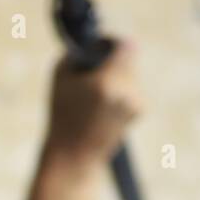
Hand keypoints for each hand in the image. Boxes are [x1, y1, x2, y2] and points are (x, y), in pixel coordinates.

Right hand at [42, 38, 141, 173]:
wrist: (74, 156)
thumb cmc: (62, 116)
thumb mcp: (60, 78)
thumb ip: (78, 53)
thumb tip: (94, 42)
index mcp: (107, 83)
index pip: (127, 46)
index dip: (114, 42)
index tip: (101, 47)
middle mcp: (126, 92)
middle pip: (128, 59)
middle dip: (112, 62)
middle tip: (93, 72)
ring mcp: (135, 103)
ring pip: (130, 73)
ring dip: (116, 76)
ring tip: (95, 92)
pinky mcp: (139, 111)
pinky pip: (132, 87)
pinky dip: (119, 90)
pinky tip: (102, 104)